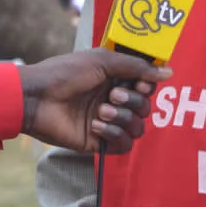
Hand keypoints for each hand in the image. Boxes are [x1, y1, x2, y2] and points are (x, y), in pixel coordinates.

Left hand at [17, 49, 172, 152]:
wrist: (35, 97)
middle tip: (111, 95)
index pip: (147, 87)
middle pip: (146, 107)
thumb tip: (169, 72)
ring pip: (138, 128)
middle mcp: (114, 100)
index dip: (148, 86)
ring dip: (123, 118)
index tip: (140, 82)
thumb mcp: (103, 61)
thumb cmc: (64, 72)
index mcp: (116, 79)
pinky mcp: (98, 142)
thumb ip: (137, 67)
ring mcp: (107, 122)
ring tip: (101, 111)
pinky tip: (96, 126)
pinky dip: (114, 135)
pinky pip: (124, 145)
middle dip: (133, 101)